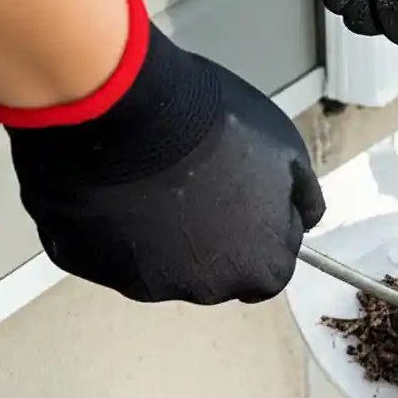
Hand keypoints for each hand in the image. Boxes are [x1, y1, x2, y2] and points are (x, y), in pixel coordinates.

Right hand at [0, 0, 324, 304]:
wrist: (124, 108)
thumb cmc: (209, 125)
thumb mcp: (286, 148)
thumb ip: (300, 196)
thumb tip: (304, 216)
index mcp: (261, 268)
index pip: (270, 266)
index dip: (258, 228)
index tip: (243, 199)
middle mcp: (206, 289)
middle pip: (216, 270)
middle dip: (210, 234)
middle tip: (197, 183)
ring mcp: (145, 283)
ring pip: (161, 261)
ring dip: (161, 230)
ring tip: (152, 177)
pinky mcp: (94, 268)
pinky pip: (112, 249)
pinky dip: (116, 224)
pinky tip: (117, 184)